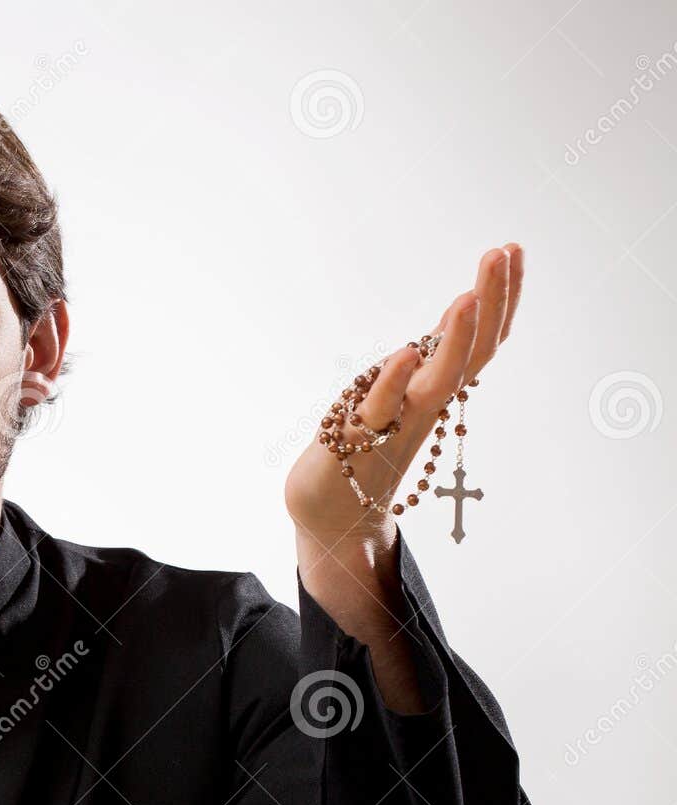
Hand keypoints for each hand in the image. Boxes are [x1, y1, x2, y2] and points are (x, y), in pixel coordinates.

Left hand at [284, 243, 524, 551]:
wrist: (330, 514)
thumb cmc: (363, 447)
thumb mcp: (397, 392)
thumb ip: (425, 361)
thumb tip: (457, 317)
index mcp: (431, 387)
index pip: (476, 338)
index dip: (498, 298)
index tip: (514, 250)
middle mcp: (422, 403)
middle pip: (470, 352)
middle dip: (491, 302)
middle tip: (506, 252)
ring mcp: (395, 422)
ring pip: (435, 380)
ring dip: (455, 340)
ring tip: (469, 297)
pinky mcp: (358, 440)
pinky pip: (381, 409)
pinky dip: (395, 383)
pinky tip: (408, 353)